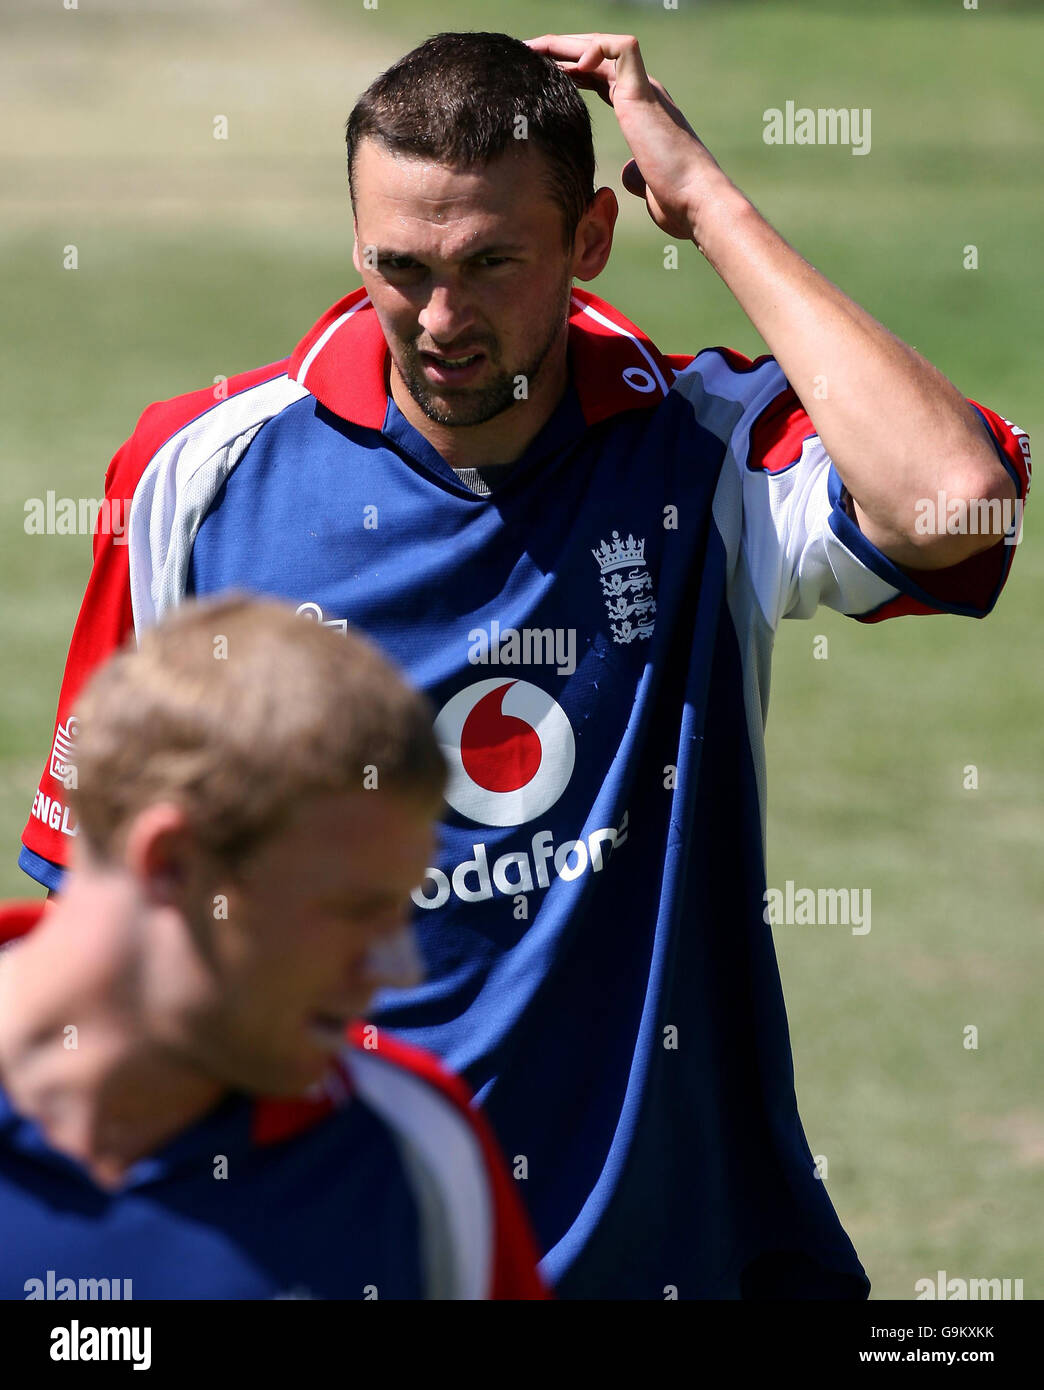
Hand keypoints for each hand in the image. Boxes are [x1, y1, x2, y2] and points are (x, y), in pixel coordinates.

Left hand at [525, 32, 731, 239]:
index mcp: (639, 108)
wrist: (695, 202)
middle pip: (594, 54)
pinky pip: (620, 49)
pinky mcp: (644, 92)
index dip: (568, 71)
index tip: (539, 78)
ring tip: (533, 50)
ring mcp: (645, 88)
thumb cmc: (674, 200)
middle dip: (558, 51)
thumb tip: (627, 174)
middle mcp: (642, 91)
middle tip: (524, 54)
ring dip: (565, 44)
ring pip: (601, 45)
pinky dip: (595, 48)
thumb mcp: (644, 183)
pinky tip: (572, 66)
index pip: (597, 76)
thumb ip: (634, 172)